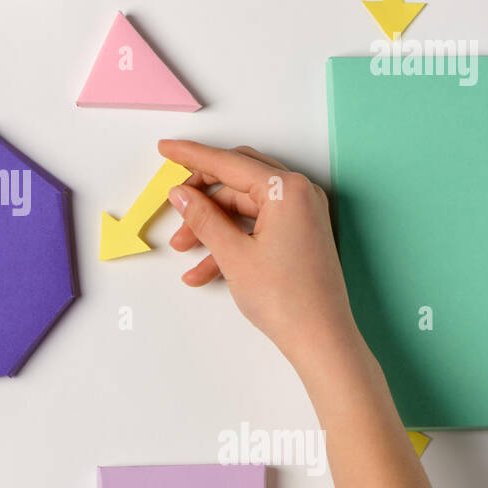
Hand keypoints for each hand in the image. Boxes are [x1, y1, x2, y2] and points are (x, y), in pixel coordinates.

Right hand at [157, 140, 361, 368]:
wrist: (321, 339)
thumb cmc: (287, 298)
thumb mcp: (233, 254)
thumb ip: (203, 218)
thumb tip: (181, 194)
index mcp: (287, 190)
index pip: (228, 162)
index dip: (192, 156)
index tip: (166, 148)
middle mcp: (299, 194)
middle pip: (237, 179)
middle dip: (202, 195)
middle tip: (175, 204)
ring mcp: (302, 214)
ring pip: (243, 206)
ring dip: (212, 224)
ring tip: (185, 248)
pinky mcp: (300, 234)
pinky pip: (256, 226)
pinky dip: (231, 240)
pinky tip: (204, 269)